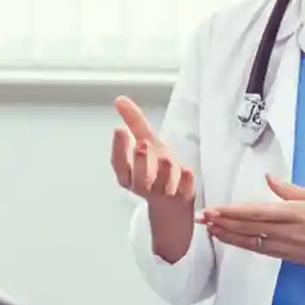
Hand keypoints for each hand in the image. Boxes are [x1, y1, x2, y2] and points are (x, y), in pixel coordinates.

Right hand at [110, 95, 196, 261]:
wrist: (173, 204)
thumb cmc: (157, 171)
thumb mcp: (148, 144)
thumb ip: (134, 123)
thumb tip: (119, 99)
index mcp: (130, 177)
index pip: (119, 166)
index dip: (118, 149)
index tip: (119, 129)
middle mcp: (145, 187)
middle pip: (139, 179)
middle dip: (140, 162)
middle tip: (142, 144)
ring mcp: (165, 194)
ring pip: (162, 184)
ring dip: (164, 170)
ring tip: (166, 158)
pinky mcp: (183, 199)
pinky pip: (184, 190)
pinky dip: (185, 181)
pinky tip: (186, 171)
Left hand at [201, 174, 304, 279]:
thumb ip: (290, 190)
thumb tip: (269, 178)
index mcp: (295, 213)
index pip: (256, 212)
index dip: (231, 212)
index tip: (213, 209)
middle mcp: (287, 231)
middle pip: (248, 228)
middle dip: (222, 223)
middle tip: (202, 218)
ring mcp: (287, 247)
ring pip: (251, 241)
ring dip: (228, 235)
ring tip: (210, 229)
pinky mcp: (288, 257)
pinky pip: (260, 250)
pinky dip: (243, 244)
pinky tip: (231, 240)